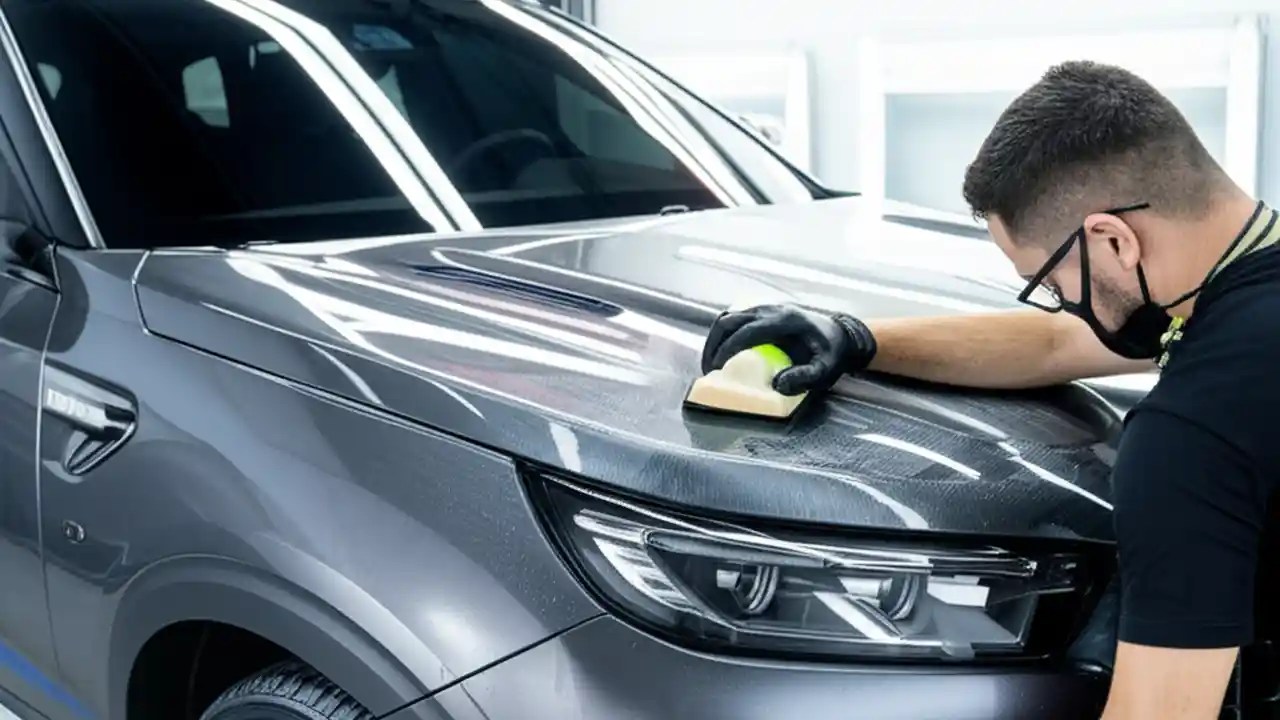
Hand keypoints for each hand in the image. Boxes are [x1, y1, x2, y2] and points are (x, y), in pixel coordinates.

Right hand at [700, 304, 876, 394]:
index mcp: (784, 319)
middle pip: (729, 321)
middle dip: (714, 345)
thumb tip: (777, 384)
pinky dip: (723, 335)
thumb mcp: (825, 370)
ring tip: (711, 363)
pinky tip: (722, 353)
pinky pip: (735, 319)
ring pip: (728, 318)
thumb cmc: (832, 353)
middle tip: (709, 370)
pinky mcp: (762, 312)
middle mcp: (771, 309)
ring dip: (715, 339)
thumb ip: (804, 378)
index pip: (746, 330)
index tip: (717, 369)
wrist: (842, 335)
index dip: (728, 349)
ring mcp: (765, 308)